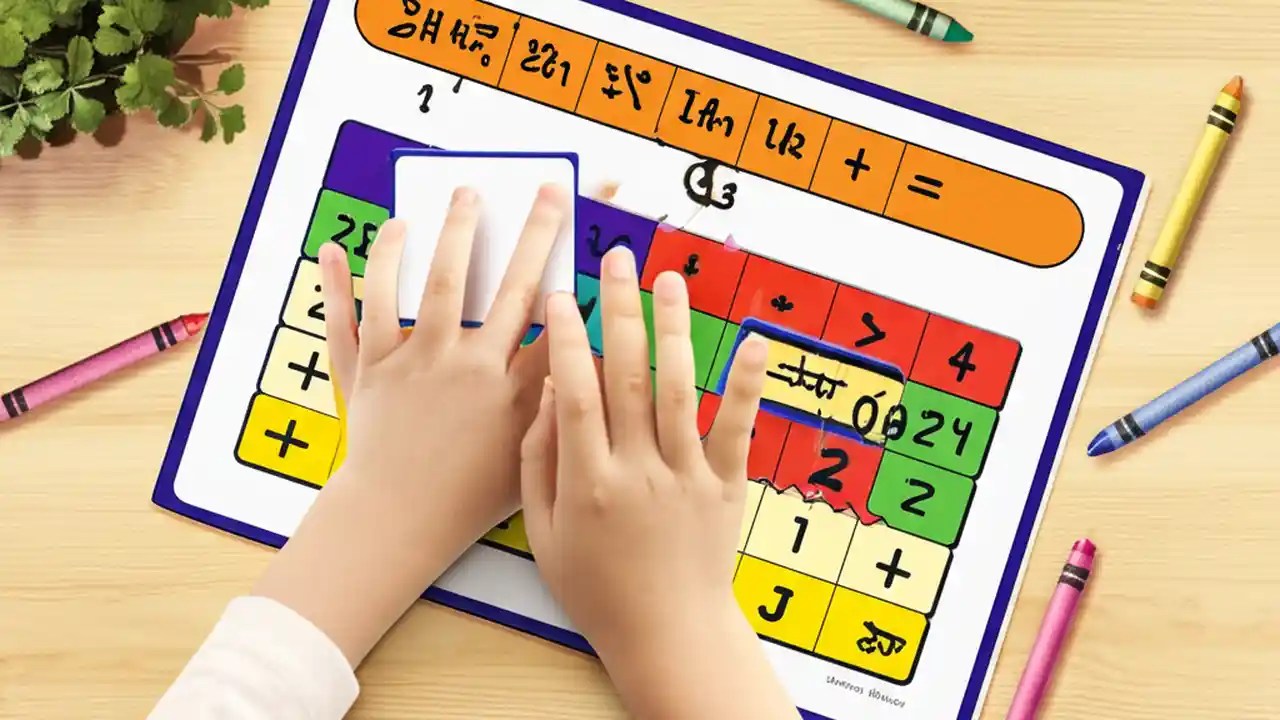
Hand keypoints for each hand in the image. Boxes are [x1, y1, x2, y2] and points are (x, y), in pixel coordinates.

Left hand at [253, 184, 569, 664]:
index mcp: (510, 390)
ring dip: (453, 232)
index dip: (582, 274)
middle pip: (509, 284)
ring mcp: (414, 362)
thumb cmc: (465, 500)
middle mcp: (466, 365)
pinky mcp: (369, 368)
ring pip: (437, 282)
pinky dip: (347, 278)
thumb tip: (574, 358)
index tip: (598, 241)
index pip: (556, 318)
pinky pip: (356, 314)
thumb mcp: (527, 459)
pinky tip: (346, 243)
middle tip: (549, 191)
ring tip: (465, 194)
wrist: (396, 522)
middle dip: (535, 233)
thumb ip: (550, 407)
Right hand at [519, 247, 797, 718]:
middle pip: (627, 376)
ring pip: (678, 390)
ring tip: (669, 278)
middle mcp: (639, 474)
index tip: (562, 297)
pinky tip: (755, 339)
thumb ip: (540, 463)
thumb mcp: (545, 534)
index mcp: (588, 485)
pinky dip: (746, 384)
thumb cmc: (598, 588)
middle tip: (615, 259)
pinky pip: (738, 428)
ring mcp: (687, 478)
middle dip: (621, 310)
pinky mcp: (727, 487)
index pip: (574, 394)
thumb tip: (549, 394)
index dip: (566, 340)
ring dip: (674, 328)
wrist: (668, 635)